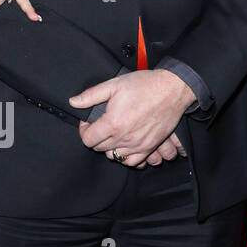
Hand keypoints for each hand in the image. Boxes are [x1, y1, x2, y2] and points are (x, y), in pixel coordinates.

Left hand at [68, 69, 193, 167]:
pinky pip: (132, 162)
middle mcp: (124, 138)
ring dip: (109, 147)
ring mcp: (138, 145)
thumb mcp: (115, 84)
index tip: (88, 121)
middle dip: (96, 137)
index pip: (88, 139)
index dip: (84, 130)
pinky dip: (125, 157)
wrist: (173, 89)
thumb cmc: (145, 85)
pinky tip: (125, 146)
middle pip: (99, 148)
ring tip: (113, 134)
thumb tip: (73, 102)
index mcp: (113, 123)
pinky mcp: (149, 147)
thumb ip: (91, 95)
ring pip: (113, 156)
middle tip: (101, 125)